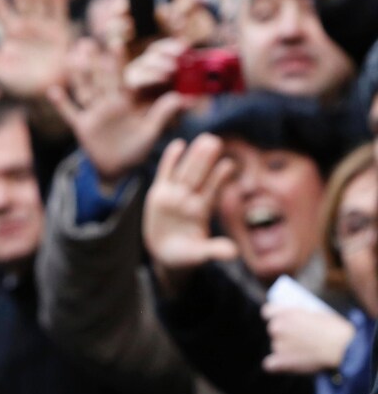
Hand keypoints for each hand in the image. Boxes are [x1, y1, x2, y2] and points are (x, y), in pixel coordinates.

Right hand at [48, 42, 186, 183]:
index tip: (117, 43)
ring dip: (78, 75)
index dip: (119, 62)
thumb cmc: (135, 151)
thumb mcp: (150, 133)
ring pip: (85, 90)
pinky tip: (52, 91)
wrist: (117, 170)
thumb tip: (180, 97)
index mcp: (126, 103)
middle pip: (101, 79)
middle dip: (95, 62)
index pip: (123, 79)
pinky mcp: (82, 126)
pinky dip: (61, 103)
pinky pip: (71, 113)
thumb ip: (162, 114)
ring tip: (71, 57)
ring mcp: (94, 114)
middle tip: (89, 42)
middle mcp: (109, 104)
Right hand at [144, 134, 238, 280]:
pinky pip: (165, 173)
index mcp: (200, 212)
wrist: (165, 254)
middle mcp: (188, 200)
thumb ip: (214, 251)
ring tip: (204, 138)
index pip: (211, 191)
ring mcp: (174, 195)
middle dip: (206, 159)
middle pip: (198, 176)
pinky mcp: (159, 194)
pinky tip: (178, 144)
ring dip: (193, 155)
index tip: (229, 164)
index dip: (219, 178)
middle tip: (215, 141)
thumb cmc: (185, 255)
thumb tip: (233, 253)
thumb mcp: (199, 255)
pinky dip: (170, 159)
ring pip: (184, 171)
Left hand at [261, 304, 354, 373]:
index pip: (267, 312)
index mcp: (284, 313)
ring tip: (304, 353)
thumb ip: (301, 316)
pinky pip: (271, 364)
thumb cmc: (334, 329)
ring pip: (277, 346)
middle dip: (285, 334)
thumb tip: (298, 321)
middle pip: (274, 330)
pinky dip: (278, 365)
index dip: (275, 316)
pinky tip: (286, 365)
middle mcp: (277, 327)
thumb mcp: (316, 313)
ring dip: (286, 349)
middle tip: (301, 339)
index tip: (284, 321)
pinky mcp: (282, 362)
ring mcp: (278, 345)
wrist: (343, 348)